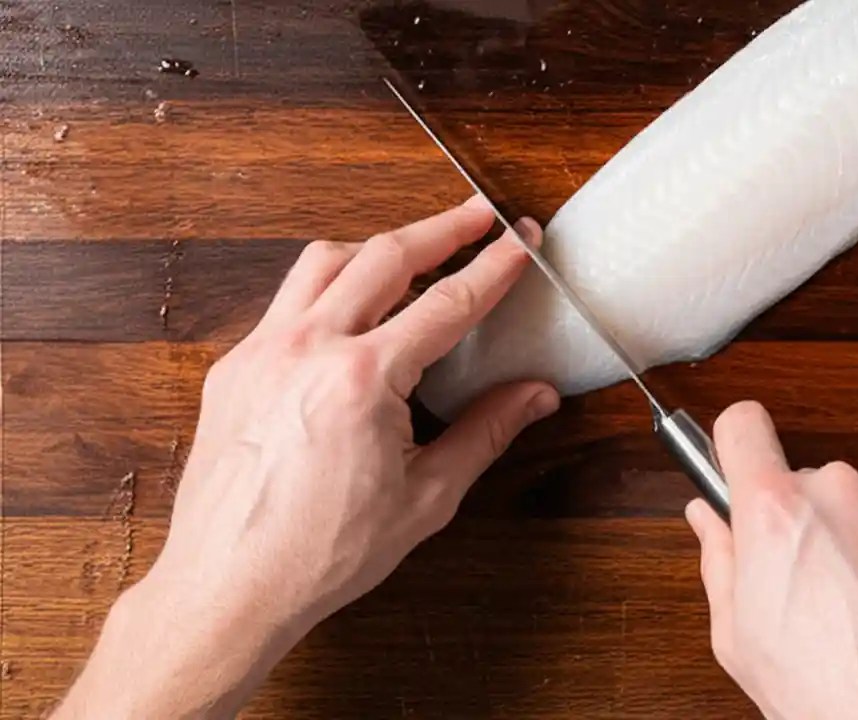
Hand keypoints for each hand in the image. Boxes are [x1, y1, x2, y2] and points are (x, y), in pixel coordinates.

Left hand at [55, 196, 559, 718]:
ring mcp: (262, 352)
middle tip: (476, 216)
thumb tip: (535, 394)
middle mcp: (307, 348)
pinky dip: (327, 287)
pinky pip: (286, 302)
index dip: (493, 266)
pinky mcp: (235, 368)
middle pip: (384, 256)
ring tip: (414, 249)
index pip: (447, 302)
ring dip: (376, 247)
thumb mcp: (426, 497)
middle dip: (439, 228)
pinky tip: (350, 309)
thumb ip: (485, 433)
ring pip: (323, 263)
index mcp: (362, 379)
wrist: (229, 586)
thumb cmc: (323, 552)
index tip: (519, 240)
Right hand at [686, 402, 857, 719]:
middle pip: (805, 479)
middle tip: (805, 584)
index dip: (735, 443)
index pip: (742, 424)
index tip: (739, 465)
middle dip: (801, 521)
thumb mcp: (738, 638)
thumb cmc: (827, 695)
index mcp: (776, 512)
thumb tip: (709, 519)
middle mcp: (839, 491)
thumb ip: (718, 561)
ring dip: (856, 541)